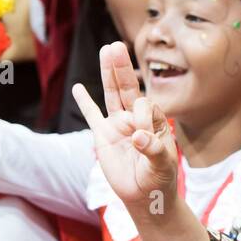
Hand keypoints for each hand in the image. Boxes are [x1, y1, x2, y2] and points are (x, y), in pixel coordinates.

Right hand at [73, 42, 178, 210]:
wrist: (145, 195)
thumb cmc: (159, 178)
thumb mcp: (162, 164)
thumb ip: (152, 149)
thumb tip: (137, 136)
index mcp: (153, 120)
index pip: (145, 105)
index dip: (141, 116)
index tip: (140, 136)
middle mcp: (135, 118)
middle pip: (127, 87)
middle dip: (122, 67)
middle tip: (116, 45)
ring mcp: (117, 125)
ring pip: (111, 95)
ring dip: (108, 74)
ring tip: (105, 50)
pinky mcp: (102, 137)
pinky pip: (92, 116)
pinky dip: (85, 102)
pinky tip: (78, 87)